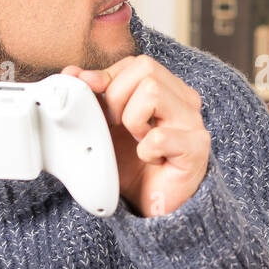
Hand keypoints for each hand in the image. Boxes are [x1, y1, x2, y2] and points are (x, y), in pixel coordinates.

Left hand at [65, 57, 209, 216]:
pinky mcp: (196, 148)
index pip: (137, 63)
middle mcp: (185, 101)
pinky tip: (152, 161)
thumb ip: (93, 97)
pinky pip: (159, 136)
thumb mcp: (105, 126)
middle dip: (117, 97)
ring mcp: (193, 123)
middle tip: (117, 127)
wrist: (151, 206)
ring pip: (153, 92)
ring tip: (138, 142)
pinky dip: (146, 151)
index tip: (97, 102)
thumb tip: (72, 72)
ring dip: (132, 121)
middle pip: (146, 68)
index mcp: (168, 90)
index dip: (110, 78)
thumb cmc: (133, 166)